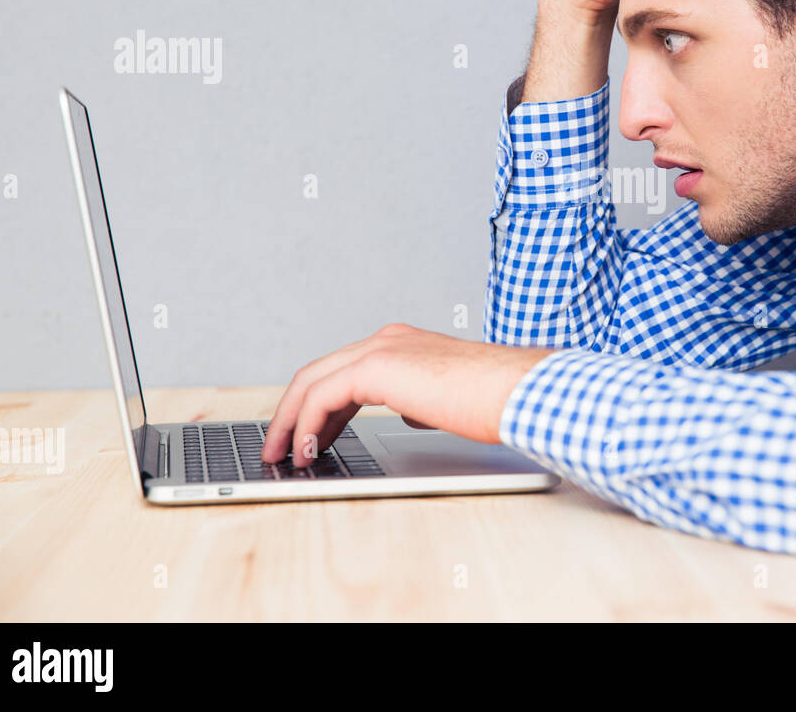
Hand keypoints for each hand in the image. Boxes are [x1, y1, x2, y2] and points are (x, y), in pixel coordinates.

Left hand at [260, 323, 556, 466]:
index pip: (344, 372)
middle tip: (279, 447)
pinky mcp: (377, 367)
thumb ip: (421, 400)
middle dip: (292, 413)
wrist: (516, 391)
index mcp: (404, 344)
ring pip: (312, 381)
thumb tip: (409, 413)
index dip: (319, 408)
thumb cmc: (497, 399)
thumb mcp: (447, 400)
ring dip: (291, 421)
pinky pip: (322, 396)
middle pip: (318, 372)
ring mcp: (381, 348)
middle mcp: (387, 339)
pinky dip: (307, 425)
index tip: (308, 438)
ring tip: (284, 455)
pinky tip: (308, 451)